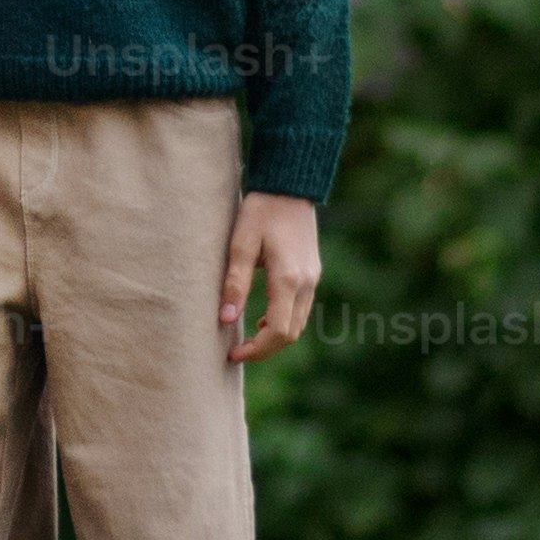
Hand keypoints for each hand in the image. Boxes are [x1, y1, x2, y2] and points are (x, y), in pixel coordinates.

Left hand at [223, 193, 320, 359]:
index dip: (256, 349)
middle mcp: (306, 282)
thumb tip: (226, 319)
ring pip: (298, 323)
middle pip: (290, 333)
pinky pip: (301, 309)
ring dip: (275, 337)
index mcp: (288, 278)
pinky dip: (284, 321)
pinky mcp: (313, 272)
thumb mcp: (240, 244)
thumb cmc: (261, 211)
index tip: (233, 353)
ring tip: (248, 338)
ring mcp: (313, 278)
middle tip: (237, 352)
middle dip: (265, 349)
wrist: (289, 186)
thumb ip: (234, 283)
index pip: (277, 330)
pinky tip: (263, 318)